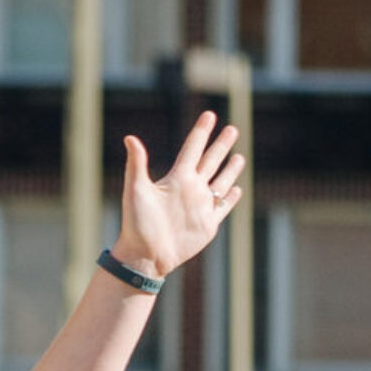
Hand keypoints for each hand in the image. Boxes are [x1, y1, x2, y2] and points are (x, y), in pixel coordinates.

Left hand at [114, 113, 243, 280]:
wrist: (147, 254)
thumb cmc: (137, 223)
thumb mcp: (135, 189)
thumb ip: (137, 164)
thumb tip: (130, 138)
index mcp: (177, 178)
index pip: (193, 148)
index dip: (202, 131)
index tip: (210, 115)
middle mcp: (191, 189)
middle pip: (210, 161)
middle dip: (221, 145)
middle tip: (232, 129)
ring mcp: (201, 207)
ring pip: (220, 182)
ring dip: (230, 169)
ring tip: (239, 156)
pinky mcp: (207, 225)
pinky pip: (223, 207)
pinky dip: (230, 198)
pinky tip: (236, 190)